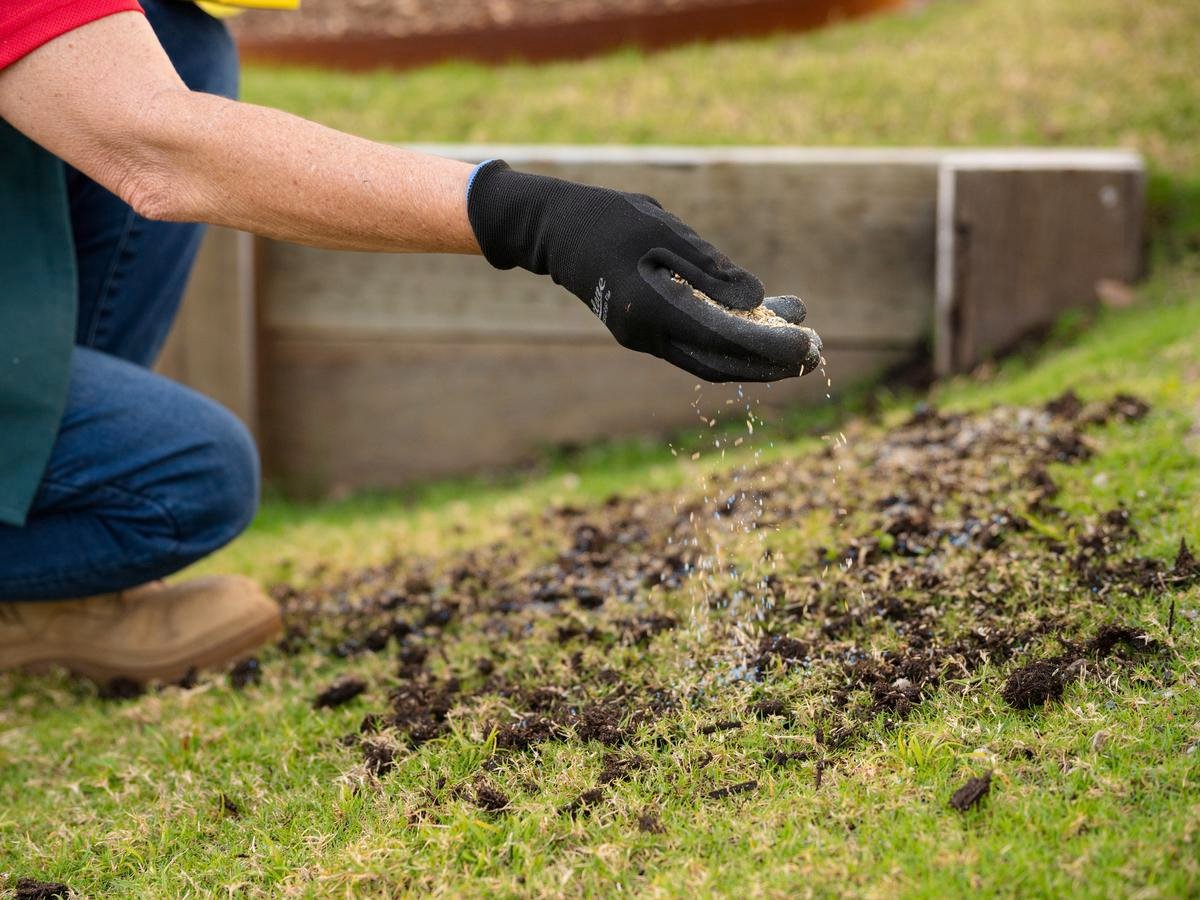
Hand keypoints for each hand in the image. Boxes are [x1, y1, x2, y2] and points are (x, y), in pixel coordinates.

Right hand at [467, 161, 821, 382]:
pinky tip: (766, 316)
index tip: (810, 344)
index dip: (771, 346)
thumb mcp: (662, 229)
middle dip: (771, 361)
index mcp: (649, 308)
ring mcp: (646, 337)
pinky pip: (697, 342)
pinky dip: (733, 336)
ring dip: (757, 350)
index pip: (722, 338)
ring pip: (711, 356)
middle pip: (720, 362)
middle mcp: (647, 334)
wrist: (557, 230)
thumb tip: (756, 298)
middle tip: (818, 351)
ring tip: (803, 330)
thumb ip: (708, 266)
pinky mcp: (649, 329)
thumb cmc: (608, 218)